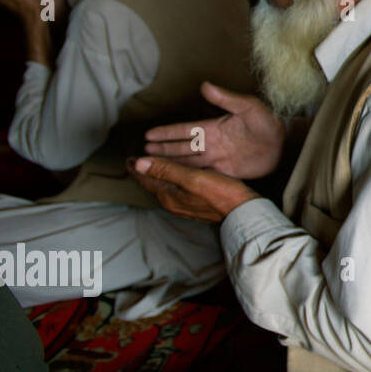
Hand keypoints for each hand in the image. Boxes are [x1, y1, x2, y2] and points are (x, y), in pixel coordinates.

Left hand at [128, 156, 258, 222]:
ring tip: (153, 167)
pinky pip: (176, 190)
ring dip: (157, 177)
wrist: (242, 212)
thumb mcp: (192, 178)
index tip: (128, 159)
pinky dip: (171, 180)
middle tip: (136, 162)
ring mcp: (185, 205)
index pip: (146, 179)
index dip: (136, 168)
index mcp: (169, 195)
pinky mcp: (196, 205)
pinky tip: (178, 177)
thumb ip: (166, 170)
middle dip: (144, 173)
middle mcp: (173, 202)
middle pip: (153, 185)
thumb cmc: (220, 194)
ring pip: (165, 188)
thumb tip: (139, 163)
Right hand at [143, 81, 286, 178]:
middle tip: (142, 153)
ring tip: (152, 165)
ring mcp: (218, 158)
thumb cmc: (268, 121)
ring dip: (171, 163)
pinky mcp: (226, 171)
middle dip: (162, 150)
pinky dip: (189, 177)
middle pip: (181, 148)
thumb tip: (205, 85)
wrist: (285, 143)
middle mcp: (212, 143)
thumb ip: (225, 98)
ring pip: (188, 162)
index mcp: (214, 127)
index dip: (166, 133)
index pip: (184, 130)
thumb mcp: (247, 106)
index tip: (148, 135)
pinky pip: (203, 174)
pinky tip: (176, 179)